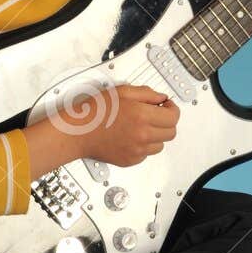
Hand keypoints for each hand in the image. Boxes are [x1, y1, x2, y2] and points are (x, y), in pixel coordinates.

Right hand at [62, 82, 179, 168]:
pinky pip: (147, 154)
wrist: (77, 132)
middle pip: (171, 133)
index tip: (167, 106)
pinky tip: (131, 136)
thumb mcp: (122, 92)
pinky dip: (143, 146)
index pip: (174, 117)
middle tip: (156, 115)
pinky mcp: (131, 160)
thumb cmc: (94, 111)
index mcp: (143, 116)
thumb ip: (147, 93)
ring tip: (141, 126)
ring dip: (156, 135)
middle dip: (167, 122)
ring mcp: (137, 151)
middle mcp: (143, 135)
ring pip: (160, 145)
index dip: (172, 109)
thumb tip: (161, 98)